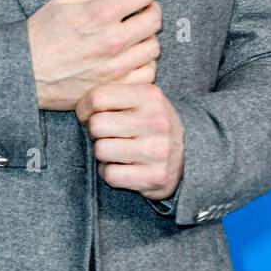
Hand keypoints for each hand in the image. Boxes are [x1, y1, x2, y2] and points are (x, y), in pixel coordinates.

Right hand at [27, 0, 161, 110]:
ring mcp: (116, 67)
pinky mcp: (115, 87)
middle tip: (137, 16)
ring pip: (154, 47)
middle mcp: (112, 40)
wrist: (23, 72)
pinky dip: (142, 66)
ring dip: (145, 40)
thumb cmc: (41, 33)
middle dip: (148, 12)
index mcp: (100, 13)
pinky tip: (128, 61)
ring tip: (130, 40)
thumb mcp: (65, 0)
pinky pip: (147, 74)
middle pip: (155, 18)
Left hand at [75, 82, 184, 203]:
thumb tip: (79, 104)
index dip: (85, 108)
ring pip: (101, 151)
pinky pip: (111, 174)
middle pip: (96, 126)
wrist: (191, 153)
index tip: (89, 115)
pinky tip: (122, 166)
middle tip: (106, 135)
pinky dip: (110, 172)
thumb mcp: (141, 98)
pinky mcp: (155, 177)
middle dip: (95, 132)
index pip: (97, 97)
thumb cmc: (152, 123)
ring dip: (102, 153)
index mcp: (150, 95)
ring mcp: (157, 150)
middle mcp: (156, 121)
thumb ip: (114, 94)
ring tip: (116, 150)